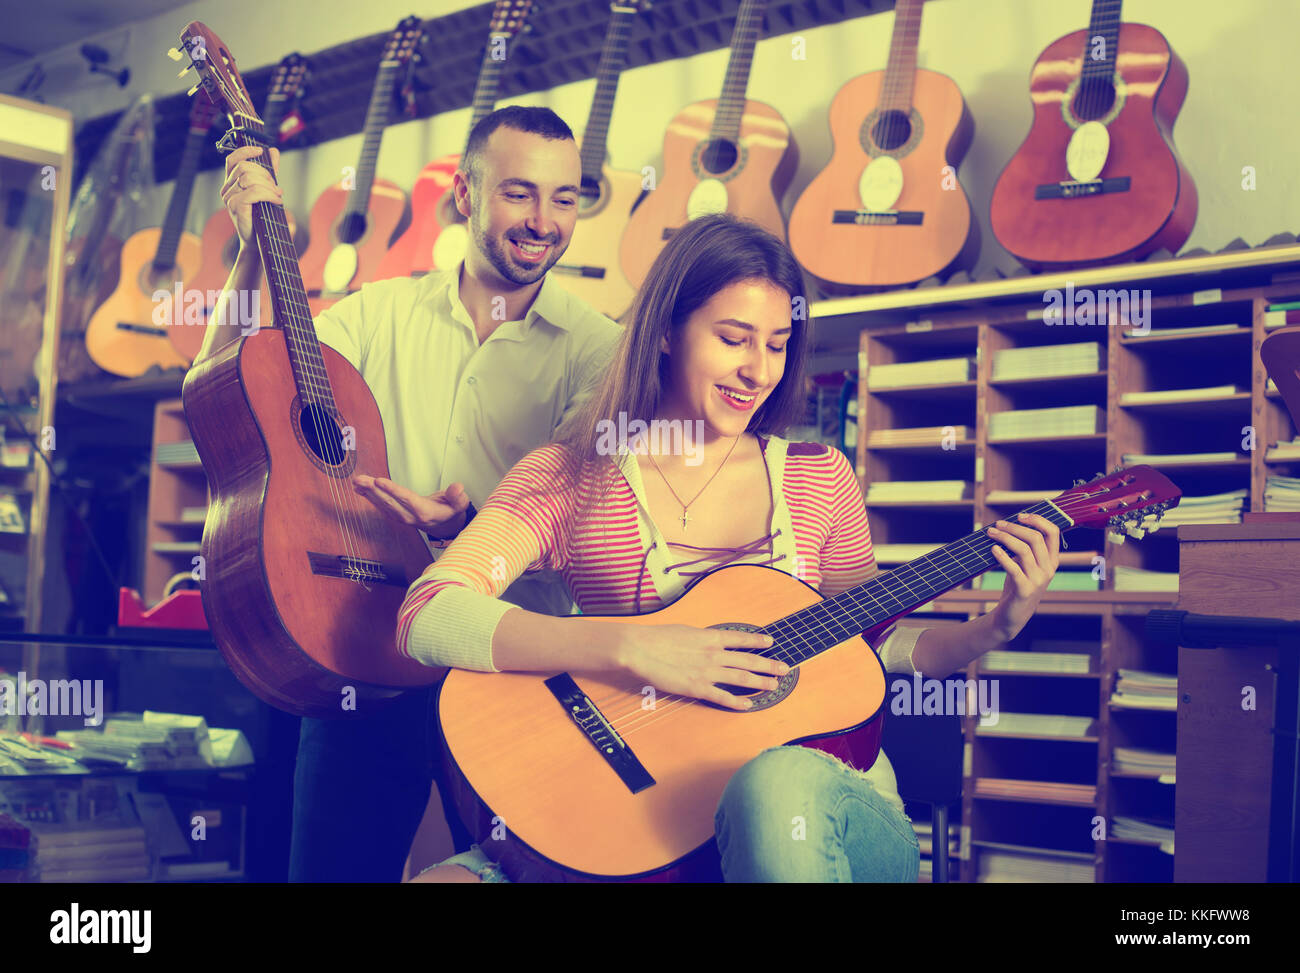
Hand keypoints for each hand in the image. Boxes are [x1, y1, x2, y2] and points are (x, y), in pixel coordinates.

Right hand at [220, 144, 282, 247]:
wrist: (259, 241)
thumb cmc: (262, 217)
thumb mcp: (266, 191)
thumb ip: (269, 172)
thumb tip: (273, 152)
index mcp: (231, 183)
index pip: (232, 160)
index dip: (245, 151)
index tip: (260, 150)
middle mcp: (226, 189)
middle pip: (244, 167)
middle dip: (265, 174)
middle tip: (276, 188)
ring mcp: (229, 198)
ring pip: (249, 178)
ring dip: (268, 185)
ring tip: (277, 195)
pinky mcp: (235, 207)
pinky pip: (253, 192)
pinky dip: (269, 194)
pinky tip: (277, 201)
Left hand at [354, 476, 470, 534]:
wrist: (446, 526)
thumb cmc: (451, 511)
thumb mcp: (459, 504)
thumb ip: (457, 496)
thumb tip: (457, 487)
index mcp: (426, 513)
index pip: (407, 499)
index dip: (393, 490)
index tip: (379, 481)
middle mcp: (411, 517)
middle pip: (390, 502)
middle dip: (373, 490)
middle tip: (360, 479)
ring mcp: (402, 518)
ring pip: (383, 505)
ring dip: (368, 493)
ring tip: (356, 481)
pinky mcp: (397, 516)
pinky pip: (382, 507)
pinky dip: (370, 497)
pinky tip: (360, 489)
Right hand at [614, 625, 786, 710]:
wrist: (640, 649)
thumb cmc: (656, 638)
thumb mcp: (684, 631)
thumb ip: (700, 639)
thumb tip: (708, 641)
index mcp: (710, 637)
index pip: (740, 638)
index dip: (757, 640)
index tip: (770, 641)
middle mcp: (714, 654)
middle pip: (748, 660)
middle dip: (769, 664)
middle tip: (786, 667)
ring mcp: (707, 672)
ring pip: (742, 678)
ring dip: (761, 682)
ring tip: (775, 685)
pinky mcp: (697, 688)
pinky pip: (723, 697)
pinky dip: (738, 702)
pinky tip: (750, 704)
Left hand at [985, 512, 1061, 643]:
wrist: (1012, 616)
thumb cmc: (1017, 585)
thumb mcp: (1025, 565)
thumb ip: (1024, 547)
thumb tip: (1009, 524)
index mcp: (1052, 560)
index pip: (1053, 532)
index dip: (1038, 520)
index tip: (1020, 515)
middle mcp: (1048, 569)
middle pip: (1035, 538)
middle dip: (1015, 528)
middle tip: (998, 524)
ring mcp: (1038, 580)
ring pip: (1024, 550)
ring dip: (1005, 538)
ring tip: (991, 533)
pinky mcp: (1025, 590)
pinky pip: (1014, 569)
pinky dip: (1002, 556)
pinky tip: (993, 549)